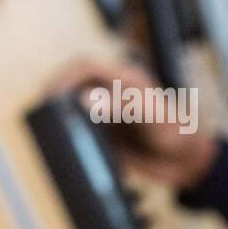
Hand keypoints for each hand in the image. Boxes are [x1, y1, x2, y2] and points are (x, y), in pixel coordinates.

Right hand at [47, 59, 218, 189]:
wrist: (187, 162)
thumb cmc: (177, 134)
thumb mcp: (152, 118)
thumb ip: (122, 105)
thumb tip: (85, 97)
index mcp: (125, 79)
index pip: (85, 66)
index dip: (64, 75)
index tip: (50, 94)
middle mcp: (113, 92)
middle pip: (74, 81)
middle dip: (55, 90)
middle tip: (40, 111)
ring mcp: (109, 112)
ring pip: (74, 103)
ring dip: (59, 111)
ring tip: (46, 126)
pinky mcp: (107, 132)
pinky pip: (81, 128)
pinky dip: (69, 133)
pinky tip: (64, 144)